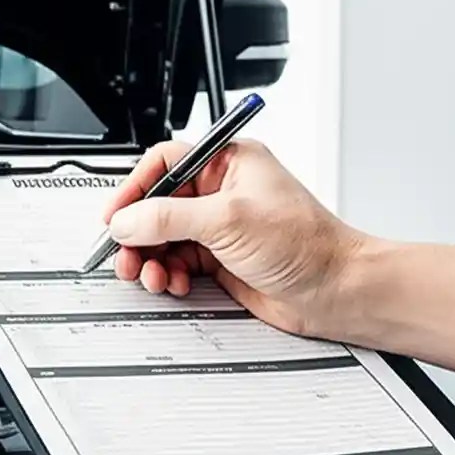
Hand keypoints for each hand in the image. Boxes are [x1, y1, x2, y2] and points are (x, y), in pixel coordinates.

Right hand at [101, 139, 364, 337]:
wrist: (338, 291)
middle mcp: (220, 192)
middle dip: (137, 232)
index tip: (116, 216)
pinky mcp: (220, 259)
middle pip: (156, 205)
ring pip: (162, 238)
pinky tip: (173, 282)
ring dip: (149, 258)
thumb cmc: (307, 244)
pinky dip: (167, 275)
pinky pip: (176, 263)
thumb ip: (168, 217)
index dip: (134, 188)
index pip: (164, 164)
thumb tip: (127, 220)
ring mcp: (219, 227)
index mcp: (227, 163)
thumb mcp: (228, 219)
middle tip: (124, 253)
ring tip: (148, 275)